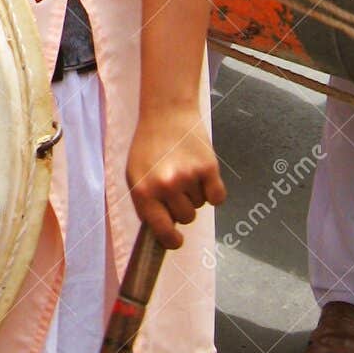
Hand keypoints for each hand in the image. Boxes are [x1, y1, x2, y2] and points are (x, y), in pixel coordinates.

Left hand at [126, 110, 225, 250]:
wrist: (166, 112)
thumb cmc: (149, 145)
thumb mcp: (135, 175)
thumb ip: (147, 204)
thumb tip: (162, 231)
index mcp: (143, 191)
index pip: (161, 231)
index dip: (171, 240)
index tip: (177, 241)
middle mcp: (165, 186)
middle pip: (186, 218)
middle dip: (183, 207)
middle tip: (176, 184)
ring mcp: (188, 177)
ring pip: (201, 206)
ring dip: (196, 194)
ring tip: (184, 169)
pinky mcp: (209, 167)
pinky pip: (218, 198)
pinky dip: (214, 191)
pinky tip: (202, 173)